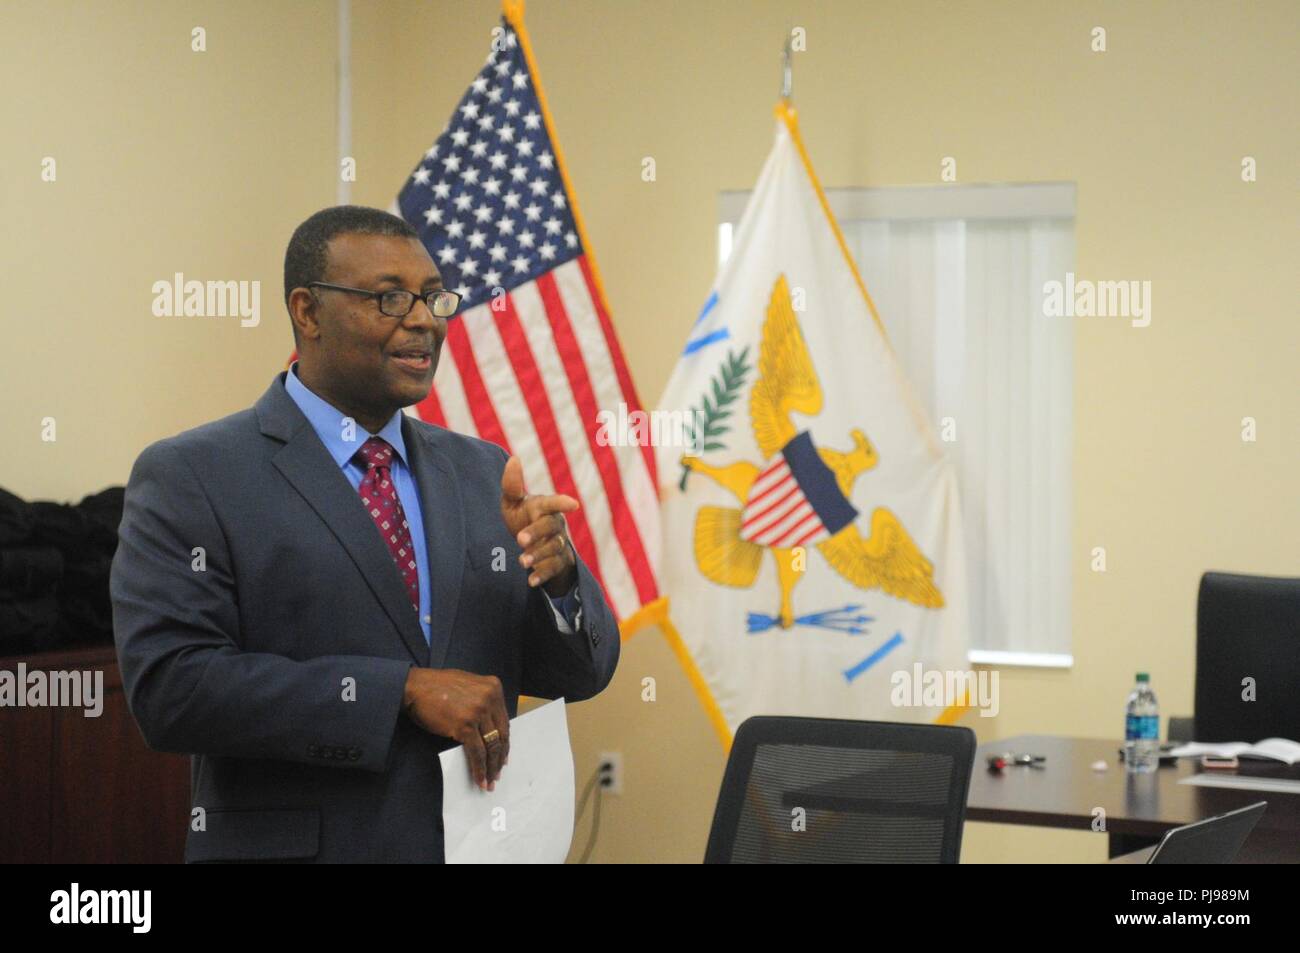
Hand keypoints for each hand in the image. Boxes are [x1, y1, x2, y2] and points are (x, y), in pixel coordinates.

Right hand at [402, 668, 508, 790]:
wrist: (416, 687)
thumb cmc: (438, 687)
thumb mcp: (469, 687)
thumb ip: (483, 702)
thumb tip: (489, 729)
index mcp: (494, 687)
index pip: (504, 721)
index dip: (504, 742)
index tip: (503, 757)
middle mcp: (490, 699)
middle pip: (501, 735)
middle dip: (500, 757)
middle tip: (498, 773)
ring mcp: (478, 712)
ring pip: (491, 746)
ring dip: (491, 766)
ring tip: (490, 780)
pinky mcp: (465, 726)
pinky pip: (477, 752)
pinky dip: (479, 768)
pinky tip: (479, 779)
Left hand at [499, 455, 578, 596]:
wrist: (531, 547)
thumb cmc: (522, 519)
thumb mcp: (512, 503)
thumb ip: (512, 485)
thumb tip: (514, 459)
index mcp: (544, 507)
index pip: (553, 503)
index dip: (562, 502)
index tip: (573, 504)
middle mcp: (555, 524)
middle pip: (551, 526)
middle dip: (537, 532)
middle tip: (520, 539)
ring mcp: (559, 544)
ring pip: (553, 548)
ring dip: (538, 554)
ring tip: (521, 561)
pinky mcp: (559, 563)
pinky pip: (554, 568)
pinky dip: (543, 574)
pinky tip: (531, 581)